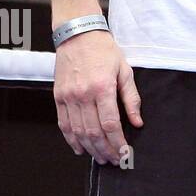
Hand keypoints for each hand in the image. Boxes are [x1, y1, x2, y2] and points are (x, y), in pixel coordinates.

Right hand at [52, 30, 141, 164]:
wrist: (78, 35)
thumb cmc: (104, 50)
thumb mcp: (125, 70)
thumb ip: (131, 98)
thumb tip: (137, 121)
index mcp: (103, 87)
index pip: (110, 124)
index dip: (117, 142)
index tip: (124, 152)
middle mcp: (83, 95)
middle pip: (93, 132)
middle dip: (105, 150)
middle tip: (113, 160)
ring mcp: (68, 97)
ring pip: (78, 131)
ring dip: (90, 148)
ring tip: (100, 158)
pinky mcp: (58, 97)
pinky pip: (64, 124)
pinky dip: (71, 139)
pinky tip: (80, 148)